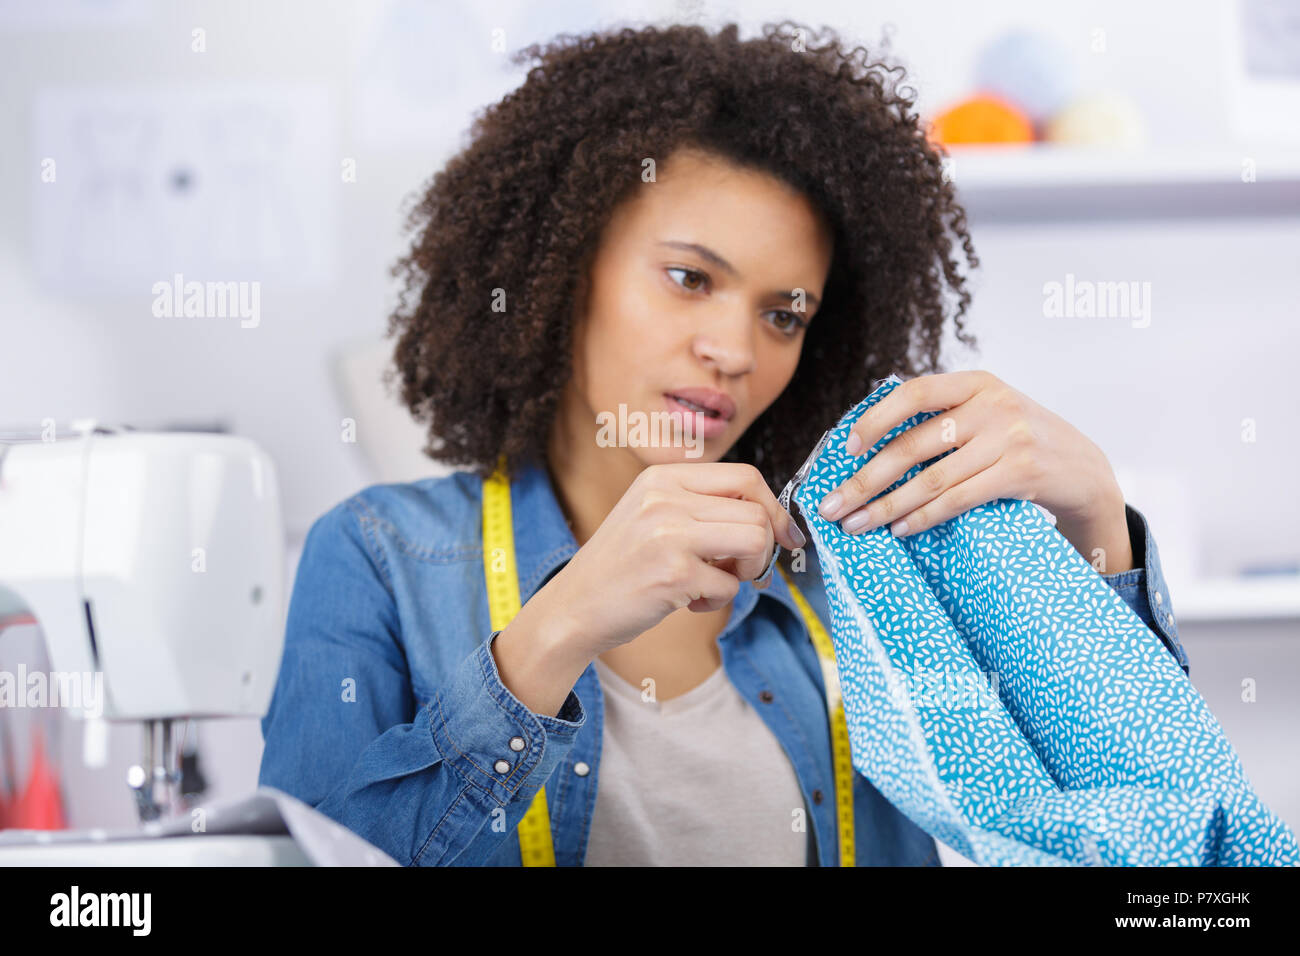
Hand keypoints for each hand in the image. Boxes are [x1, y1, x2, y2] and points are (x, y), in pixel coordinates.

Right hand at [540, 463, 805, 656]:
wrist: (573, 607)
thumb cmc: (621, 567)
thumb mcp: (652, 515)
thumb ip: (701, 508)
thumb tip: (771, 522)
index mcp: (663, 477)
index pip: (745, 475)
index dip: (774, 507)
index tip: (784, 535)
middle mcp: (665, 497)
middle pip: (757, 510)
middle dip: (764, 548)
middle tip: (742, 570)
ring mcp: (669, 533)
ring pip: (755, 541)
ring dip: (747, 571)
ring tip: (716, 582)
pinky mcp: (674, 573)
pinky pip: (730, 586)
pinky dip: (718, 600)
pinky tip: (689, 602)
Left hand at [815, 370, 1133, 572]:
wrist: (1085, 468)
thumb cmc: (1020, 442)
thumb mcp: (987, 413)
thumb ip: (943, 417)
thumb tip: (869, 446)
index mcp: (975, 383)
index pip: (914, 393)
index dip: (875, 420)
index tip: (846, 449)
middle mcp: (991, 404)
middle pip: (913, 444)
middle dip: (865, 479)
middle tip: (832, 506)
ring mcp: (1008, 437)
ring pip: (931, 478)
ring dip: (887, 506)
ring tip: (857, 525)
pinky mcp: (1020, 472)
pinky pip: (958, 498)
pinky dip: (923, 516)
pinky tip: (901, 528)